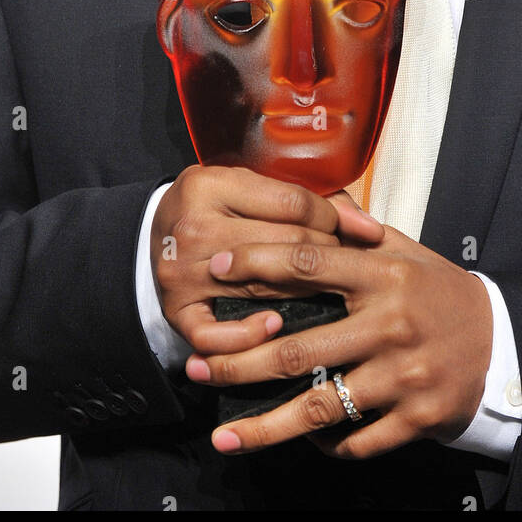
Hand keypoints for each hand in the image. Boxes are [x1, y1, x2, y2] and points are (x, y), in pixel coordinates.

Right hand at [151, 167, 383, 356]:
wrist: (153, 235)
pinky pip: (218, 335)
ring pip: (264, 287)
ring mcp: (181, 272)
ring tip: (327, 292)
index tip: (354, 230)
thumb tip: (368, 227)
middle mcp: (193, 227)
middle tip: (346, 264)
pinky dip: (250, 336)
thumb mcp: (249, 186)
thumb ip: (306, 198)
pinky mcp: (175, 311)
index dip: (333, 217)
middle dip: (326, 255)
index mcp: (211, 184)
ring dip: (306, 293)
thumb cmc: (215, 207)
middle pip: (285, 245)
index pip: (294, 203)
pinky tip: (275, 326)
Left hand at [185, 195, 493, 457]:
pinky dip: (324, 446)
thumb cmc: (441, 293)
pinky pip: (357, 441)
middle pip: (298, 349)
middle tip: (197, 366)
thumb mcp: (407, 250)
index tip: (217, 267)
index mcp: (384, 274)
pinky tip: (297, 443)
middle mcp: (390, 323)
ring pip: (320, 406)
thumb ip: (359, 230)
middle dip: (239, 362)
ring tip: (224, 433)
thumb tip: (315, 199)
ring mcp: (403, 375)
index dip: (258, 264)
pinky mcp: (416, 418)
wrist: (503, 345)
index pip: (309, 263)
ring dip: (265, 424)